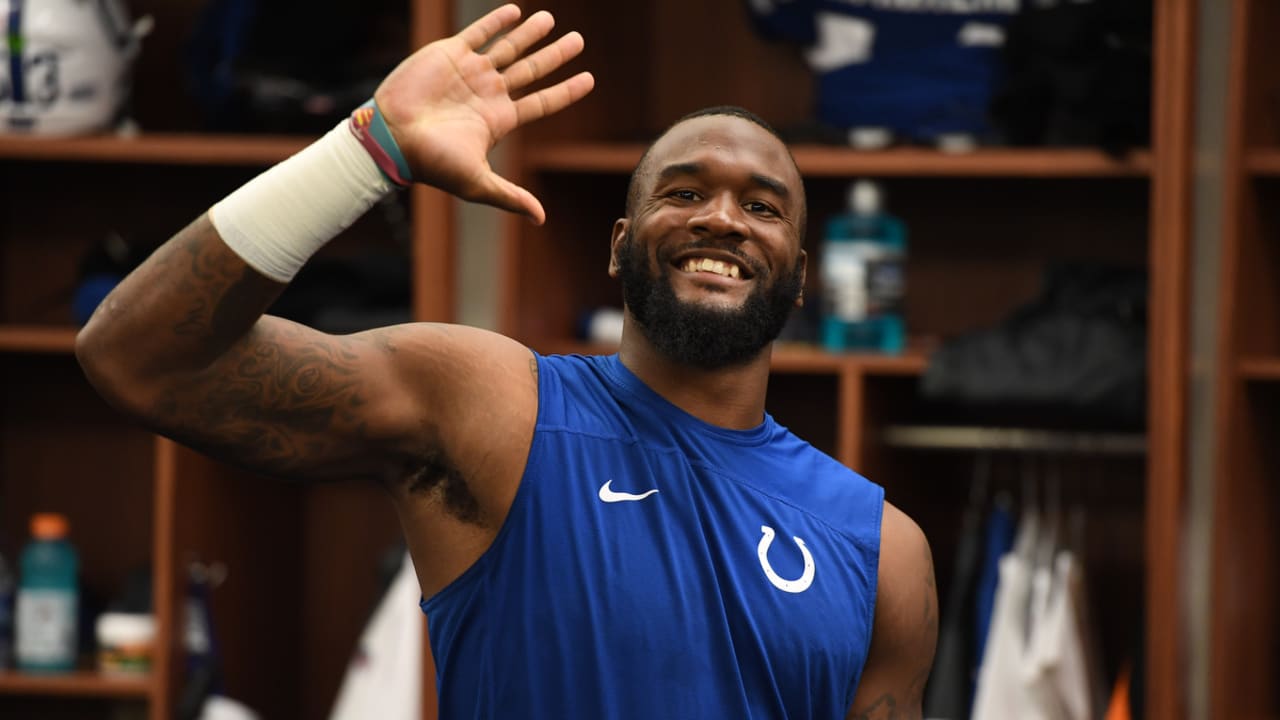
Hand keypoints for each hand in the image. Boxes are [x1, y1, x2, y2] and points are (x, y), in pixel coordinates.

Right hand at [373, 4, 593, 223]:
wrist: (391, 137)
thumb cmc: (432, 163)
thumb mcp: (477, 182)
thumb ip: (510, 196)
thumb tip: (541, 218)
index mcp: (499, 120)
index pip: (542, 103)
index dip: (566, 91)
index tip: (590, 79)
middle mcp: (488, 94)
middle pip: (532, 70)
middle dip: (556, 55)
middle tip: (579, 40)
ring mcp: (470, 73)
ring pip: (508, 48)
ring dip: (530, 33)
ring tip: (551, 19)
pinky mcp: (449, 54)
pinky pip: (477, 34)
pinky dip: (496, 22)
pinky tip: (515, 11)